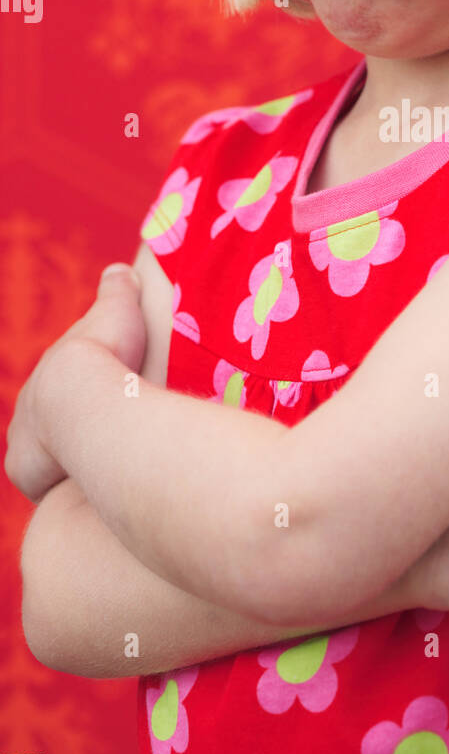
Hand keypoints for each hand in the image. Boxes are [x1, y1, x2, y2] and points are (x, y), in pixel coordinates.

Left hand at [4, 264, 146, 503]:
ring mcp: (23, 441)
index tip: (101, 398)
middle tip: (99, 435)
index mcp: (48, 375)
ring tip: (95, 465)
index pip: (60, 388)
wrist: (81, 393)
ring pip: (42, 455)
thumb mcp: (117, 309)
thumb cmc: (105, 352)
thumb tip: (121, 269)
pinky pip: (42, 482)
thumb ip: (119, 290)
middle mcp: (26, 409)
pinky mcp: (25, 470)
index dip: (81, 393)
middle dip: (67, 430)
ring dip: (63, 459)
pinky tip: (87, 484)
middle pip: (46, 423)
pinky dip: (60, 483)